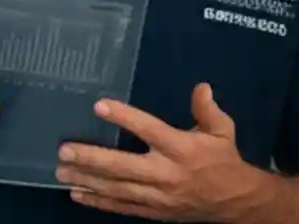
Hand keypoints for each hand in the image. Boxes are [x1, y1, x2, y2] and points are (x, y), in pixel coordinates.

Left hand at [56, 83, 271, 221]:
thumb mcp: (222, 131)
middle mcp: (167, 173)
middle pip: (124, 166)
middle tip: (64, 150)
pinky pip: (122, 206)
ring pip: (117, 188)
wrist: (236, 202)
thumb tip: (201, 87)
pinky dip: (98, 202)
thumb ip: (207, 109)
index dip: (125, 118)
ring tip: (61, 172)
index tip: (99, 106)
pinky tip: (77, 194)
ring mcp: (158, 196)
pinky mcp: (154, 211)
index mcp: (182, 148)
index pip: (149, 130)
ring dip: (87, 180)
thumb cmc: (223, 160)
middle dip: (91, 158)